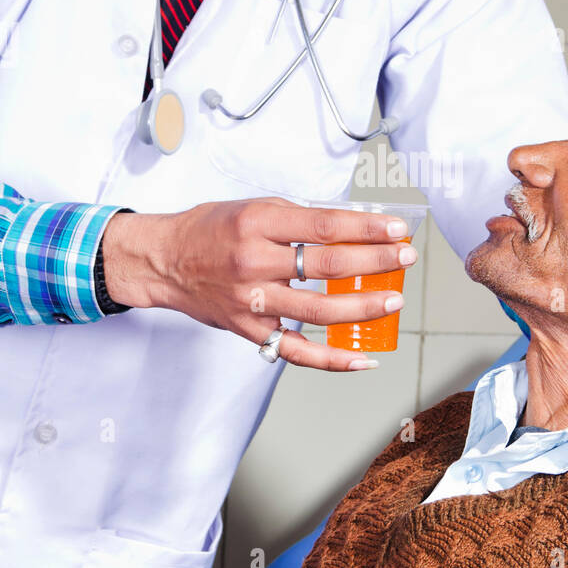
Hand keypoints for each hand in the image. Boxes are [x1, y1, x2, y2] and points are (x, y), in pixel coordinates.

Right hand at [101, 199, 417, 370]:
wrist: (163, 260)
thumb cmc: (209, 230)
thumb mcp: (253, 208)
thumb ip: (298, 219)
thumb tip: (350, 228)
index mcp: (258, 224)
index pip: (324, 226)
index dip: (366, 229)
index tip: (395, 230)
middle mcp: (254, 262)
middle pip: (326, 266)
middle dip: (374, 261)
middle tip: (403, 259)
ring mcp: (251, 300)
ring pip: (317, 311)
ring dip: (362, 307)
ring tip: (392, 301)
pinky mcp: (248, 329)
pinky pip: (295, 350)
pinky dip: (330, 360)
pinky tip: (360, 359)